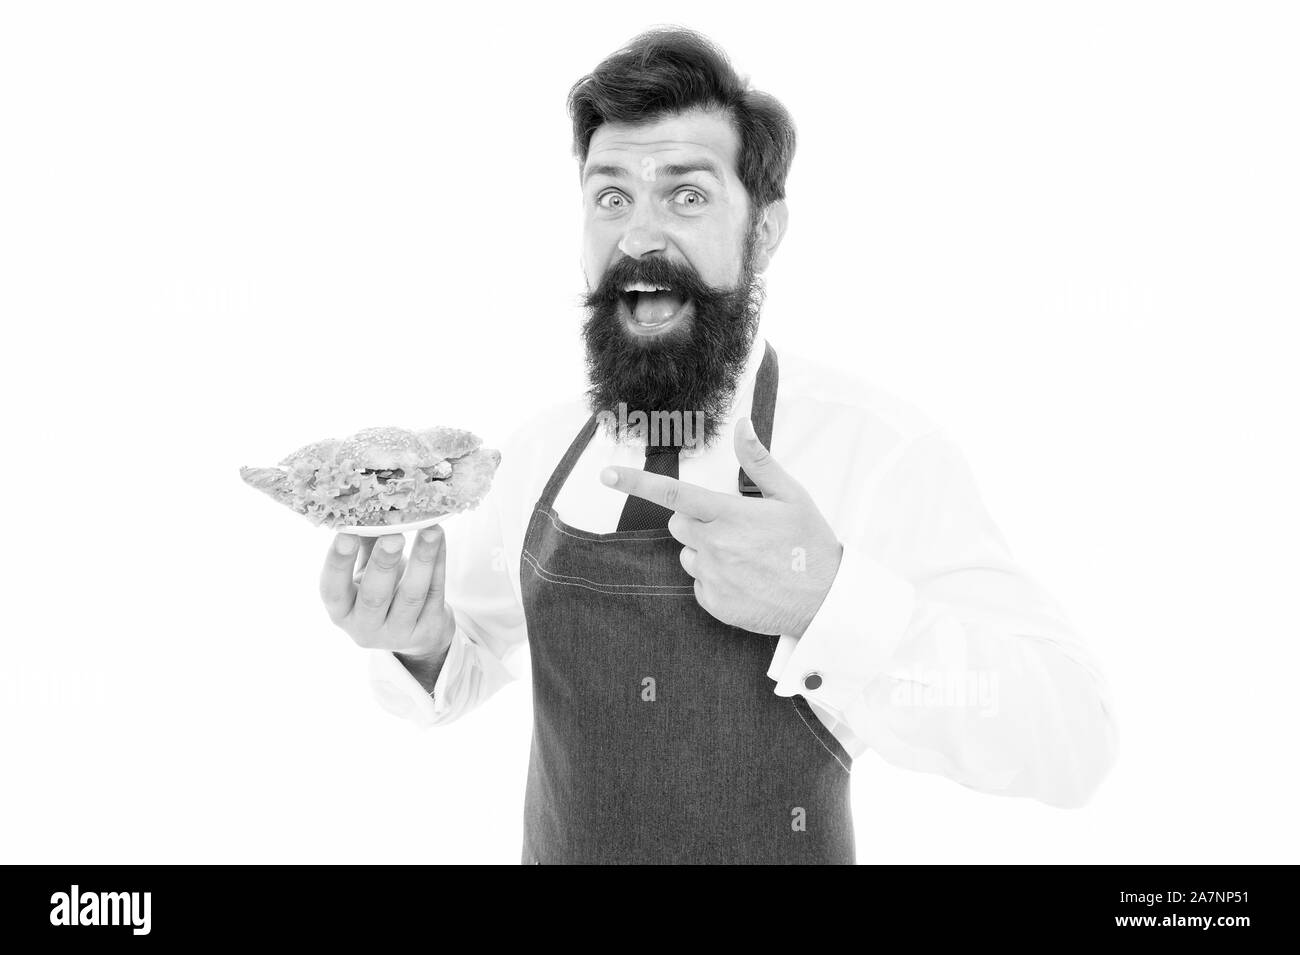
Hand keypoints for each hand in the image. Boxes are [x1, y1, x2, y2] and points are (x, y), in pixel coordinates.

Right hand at [319, 525, 454, 657]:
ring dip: (421, 560)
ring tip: (430, 530)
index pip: (332, 590)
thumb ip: (364, 546)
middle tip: (394, 536)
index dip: (337, 563)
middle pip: (374, 597)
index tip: (345, 534)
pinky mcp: (427, 630)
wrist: (417, 632)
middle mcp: (365, 628)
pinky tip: (439, 538)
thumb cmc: (384, 593)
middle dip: (384, 564)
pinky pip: (435, 593)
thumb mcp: (365, 574)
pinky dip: (439, 563)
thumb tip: (365, 505)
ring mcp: (398, 633)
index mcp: (341, 612)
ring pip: (411, 595)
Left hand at [600, 417, 842, 636]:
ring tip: (744, 557)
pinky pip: (698, 584)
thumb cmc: (810, 543)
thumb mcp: (791, 495)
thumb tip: (741, 426)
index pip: (673, 493)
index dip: (636, 483)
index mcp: (730, 514)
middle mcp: (715, 545)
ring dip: (705, 552)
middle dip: (695, 522)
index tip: (607, 475)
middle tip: (732, 528)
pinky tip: (744, 580)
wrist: (825, 599)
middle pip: (677, 524)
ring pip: (686, 554)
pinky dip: (714, 580)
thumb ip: (759, 461)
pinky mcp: (714, 603)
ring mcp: (712, 576)